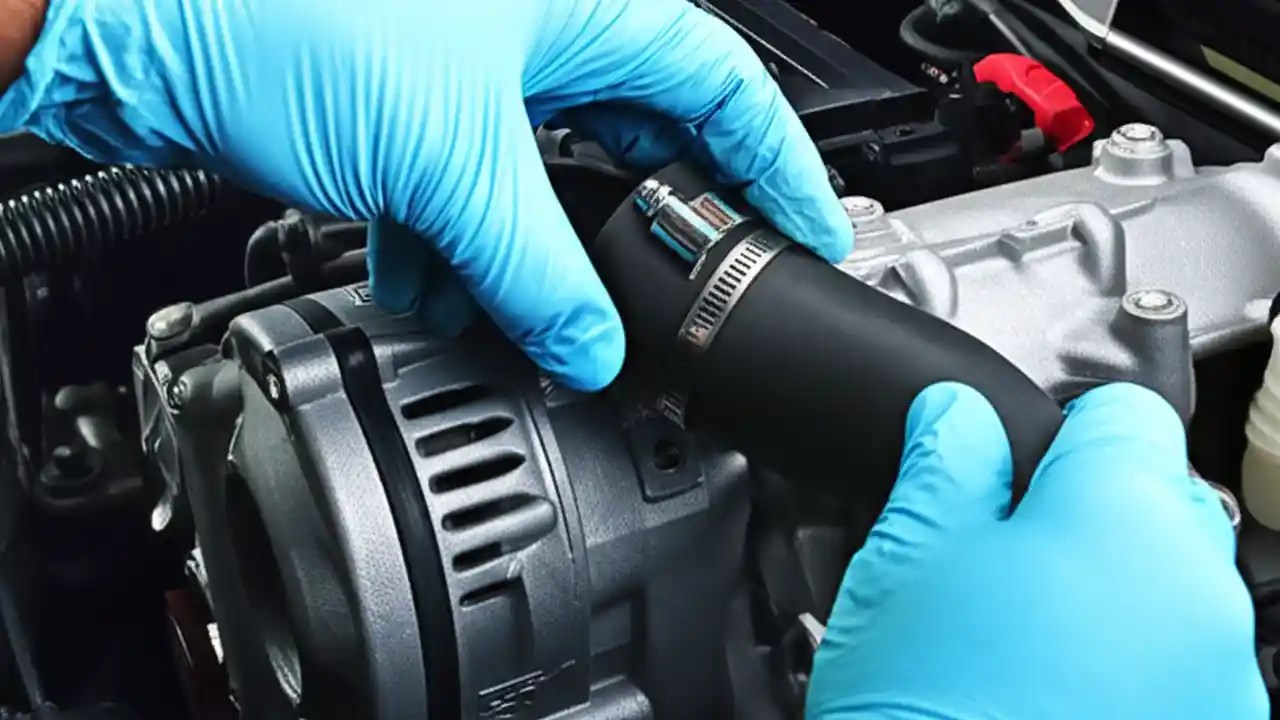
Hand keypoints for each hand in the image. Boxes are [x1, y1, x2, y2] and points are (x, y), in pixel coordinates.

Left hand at [0, 0, 851, 390]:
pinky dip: (459, 255)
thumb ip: (535, 270)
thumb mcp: (448, 160)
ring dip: (535, 262)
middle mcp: (533, 32)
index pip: (719, 86)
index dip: (775, 163)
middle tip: (678, 299)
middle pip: (632, 145)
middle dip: (646, 233)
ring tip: (535, 323)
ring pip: (541, 186)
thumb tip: (588, 343)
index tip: (810, 230)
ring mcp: (468, 76)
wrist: (140, 22)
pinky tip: (439, 295)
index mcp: (579, 7)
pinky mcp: (405, 118)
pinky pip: (464, 200)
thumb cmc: (281, 13)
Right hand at [807, 382, 1266, 718]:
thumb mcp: (908, 554)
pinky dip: (1126, 670)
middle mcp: (1201, 591)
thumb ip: (947, 457)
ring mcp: (1218, 677)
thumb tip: (958, 412)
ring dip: (1106, 598)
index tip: (1013, 470)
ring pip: (1166, 592)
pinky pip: (1176, 669)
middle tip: (995, 569)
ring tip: (1017, 645)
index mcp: (1128, 513)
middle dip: (1078, 518)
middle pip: (1150, 502)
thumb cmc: (926, 703)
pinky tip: (1050, 697)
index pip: (1123, 410)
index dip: (1053, 430)